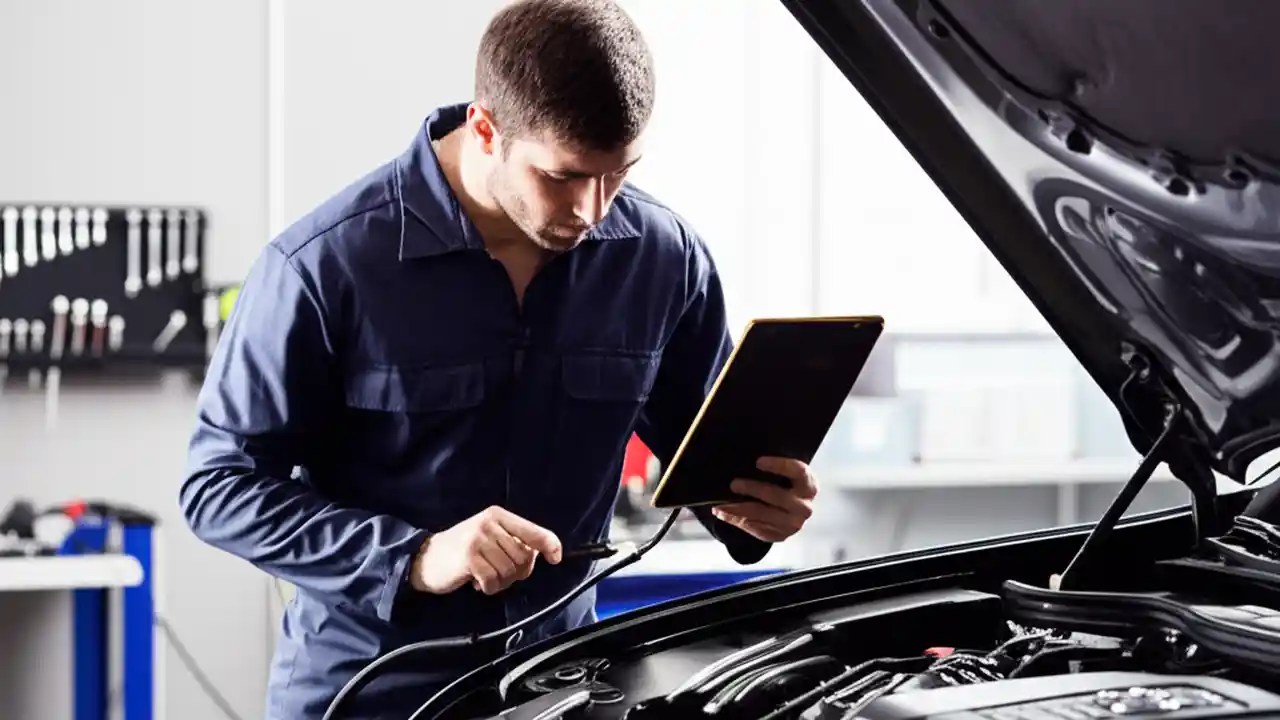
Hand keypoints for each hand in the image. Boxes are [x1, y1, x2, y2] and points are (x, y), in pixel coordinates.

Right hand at [410, 506, 562, 595]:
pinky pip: (493, 581)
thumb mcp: (490, 537)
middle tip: (499, 574)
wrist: (425, 558)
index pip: (534, 531)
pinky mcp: (469, 558)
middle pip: (525, 558)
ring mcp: (478, 539)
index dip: (550, 545)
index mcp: (499, 516)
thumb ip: (514, 542)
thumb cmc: (463, 550)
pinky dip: (488, 588)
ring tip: (485, 577)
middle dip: (517, 573)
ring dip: (500, 582)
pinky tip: (475, 582)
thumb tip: (541, 555)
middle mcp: (490, 524)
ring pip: (510, 572)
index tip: (555, 558)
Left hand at [712, 457, 816, 542]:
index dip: (779, 466)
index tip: (758, 462)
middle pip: (775, 495)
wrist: (792, 510)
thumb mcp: (787, 473)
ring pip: (761, 515)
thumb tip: (740, 458)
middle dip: (752, 489)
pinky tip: (723, 514)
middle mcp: (804, 506)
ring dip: (737, 509)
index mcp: (809, 484)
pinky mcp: (780, 536)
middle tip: (733, 484)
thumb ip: (772, 465)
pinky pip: (756, 529)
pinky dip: (737, 521)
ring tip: (719, 504)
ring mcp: (793, 524)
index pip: (797, 471)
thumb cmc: (785, 484)